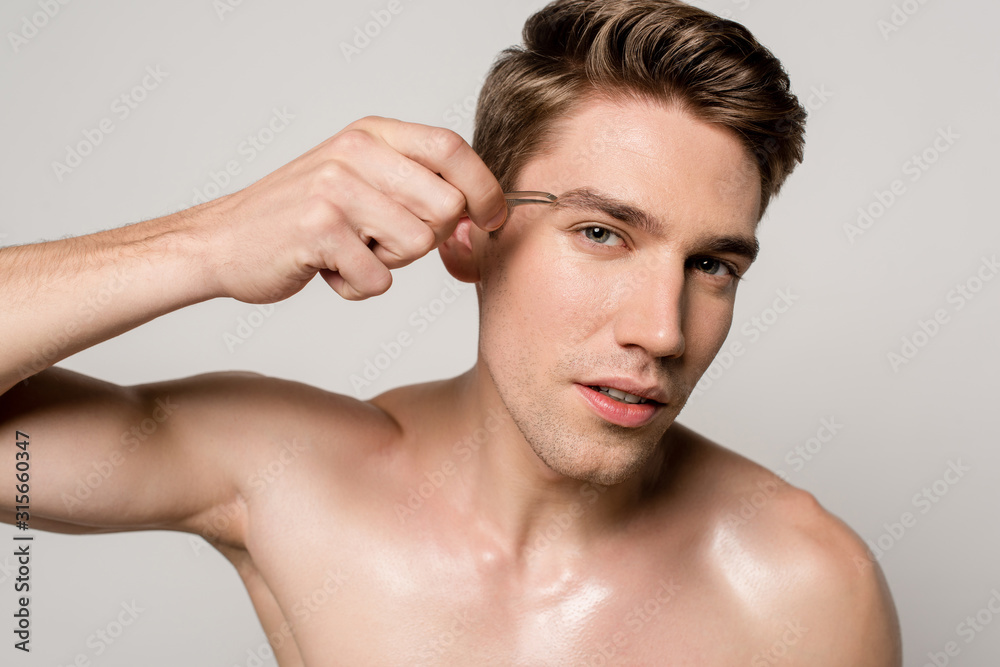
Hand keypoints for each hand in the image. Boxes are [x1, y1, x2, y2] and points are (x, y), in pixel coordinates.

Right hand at [197, 116, 506, 302]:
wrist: (221, 242)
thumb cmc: (299, 218)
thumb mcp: (360, 180)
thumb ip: (417, 189)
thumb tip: (484, 219)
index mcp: (371, 134)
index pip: (452, 148)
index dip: (485, 188)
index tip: (493, 219)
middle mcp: (355, 153)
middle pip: (446, 206)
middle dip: (428, 239)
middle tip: (384, 242)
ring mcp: (335, 188)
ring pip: (417, 244)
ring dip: (388, 264)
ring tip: (349, 251)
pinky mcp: (318, 229)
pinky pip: (378, 279)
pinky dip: (357, 287)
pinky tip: (326, 270)